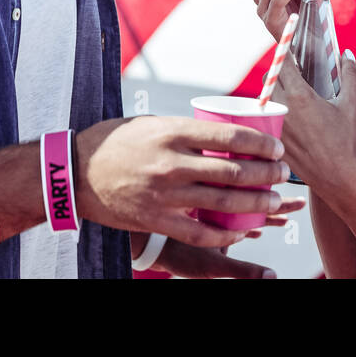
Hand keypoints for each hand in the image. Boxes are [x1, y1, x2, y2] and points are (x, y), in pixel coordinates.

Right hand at [74, 115, 292, 249]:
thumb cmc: (114, 142)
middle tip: (282, 174)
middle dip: (265, 174)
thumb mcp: (150, 123)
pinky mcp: (155, 219)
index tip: (276, 149)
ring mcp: (163, 194)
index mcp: (171, 132)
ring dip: (254, 203)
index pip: (228, 136)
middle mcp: (170, 162)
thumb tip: (221, 134)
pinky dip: (224, 232)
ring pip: (222, 202)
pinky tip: (241, 231)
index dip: (259, 144)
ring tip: (272, 201)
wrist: (74, 173)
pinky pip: (199, 230)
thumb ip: (184, 131)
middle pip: (232, 170)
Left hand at [271, 48, 355, 198]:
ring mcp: (274, 124)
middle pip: (270, 77)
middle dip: (279, 73)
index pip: (282, 61)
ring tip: (290, 99)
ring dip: (274, 93)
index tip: (283, 41)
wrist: (338, 176)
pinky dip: (271, 113)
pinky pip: (264, 117)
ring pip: (264, 97)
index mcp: (300, 96)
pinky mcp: (271, 138)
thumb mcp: (350, 105)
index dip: (282, 48)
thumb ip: (350, 75)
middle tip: (293, 76)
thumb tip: (346, 53)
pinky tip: (287, 119)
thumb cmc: (345, 140)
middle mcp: (282, 108)